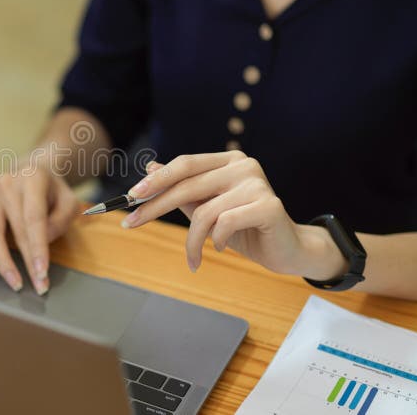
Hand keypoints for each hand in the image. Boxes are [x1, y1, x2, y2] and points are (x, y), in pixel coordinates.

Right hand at [0, 160, 80, 294]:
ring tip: (15, 283)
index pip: (34, 218)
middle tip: (38, 286)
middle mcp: (6, 186)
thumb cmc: (52, 189)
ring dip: (2, 263)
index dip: (38, 248)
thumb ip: (61, 219)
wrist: (30, 169)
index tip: (42, 272)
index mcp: (31, 179)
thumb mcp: (69, 199)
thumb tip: (43, 243)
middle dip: (26, 262)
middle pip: (14, 230)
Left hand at [122, 151, 346, 278]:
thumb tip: (149, 169)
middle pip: (188, 185)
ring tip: (192, 257)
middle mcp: (243, 165)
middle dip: (155, 206)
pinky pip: (224, 223)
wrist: (285, 250)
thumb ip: (182, 189)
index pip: (185, 164)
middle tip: (132, 223)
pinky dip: (215, 240)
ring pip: (204, 211)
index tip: (130, 196)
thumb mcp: (207, 208)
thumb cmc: (243, 228)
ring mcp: (257, 183)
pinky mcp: (268, 205)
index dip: (156, 180)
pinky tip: (220, 247)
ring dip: (192, 240)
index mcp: (228, 160)